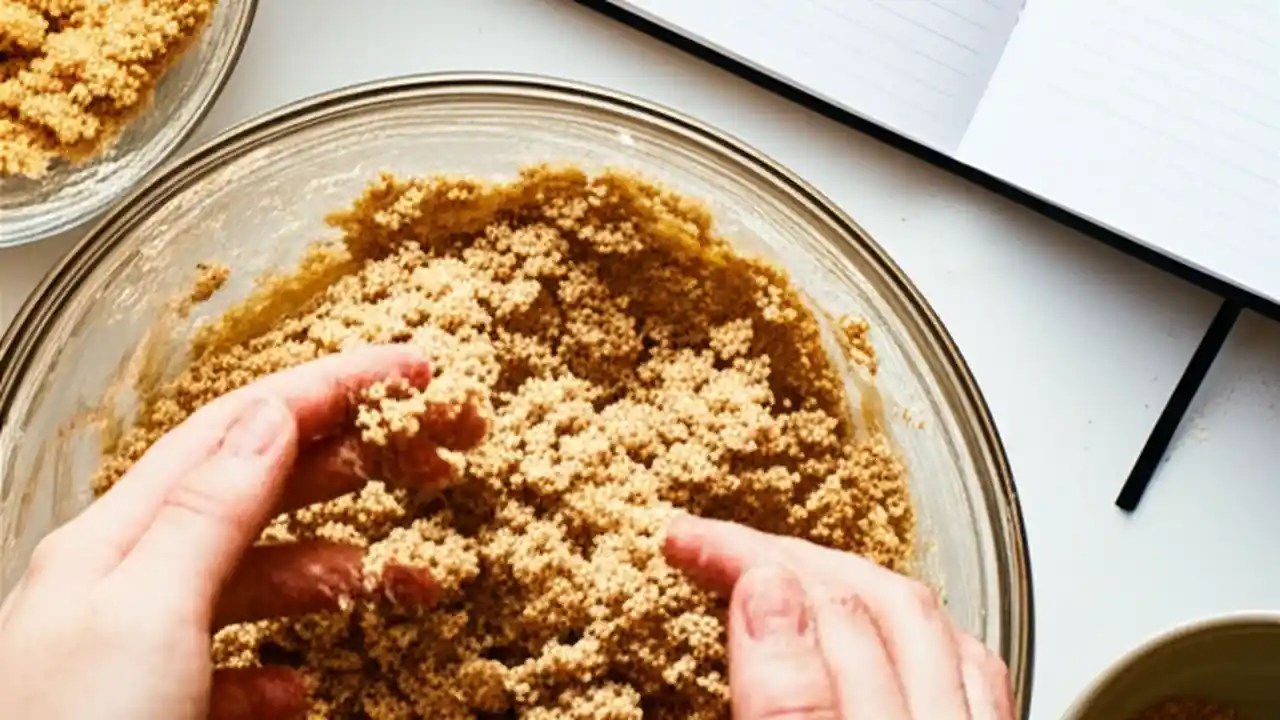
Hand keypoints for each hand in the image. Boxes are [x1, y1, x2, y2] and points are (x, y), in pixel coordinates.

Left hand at [0, 347, 463, 719]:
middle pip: (253, 491)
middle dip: (345, 465)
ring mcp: (136, 646)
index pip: (239, 427)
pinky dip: (277, 667)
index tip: (412, 367)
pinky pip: (230, 666)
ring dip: (327, 571)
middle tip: (429, 453)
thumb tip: (273, 416)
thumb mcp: (147, 612)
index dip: (331, 388)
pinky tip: (299, 689)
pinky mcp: (153, 710)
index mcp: (117, 536)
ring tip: (392, 580)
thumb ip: (212, 511)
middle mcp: (125, 577)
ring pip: (251, 579)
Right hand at [665, 515, 1015, 719]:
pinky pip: (978, 666)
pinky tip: (886, 615)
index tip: (691, 544)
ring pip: (924, 625)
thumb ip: (774, 708)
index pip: (789, 680)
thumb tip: (762, 601)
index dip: (737, 578)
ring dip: (847, 574)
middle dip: (782, 557)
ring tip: (787, 563)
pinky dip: (922, 621)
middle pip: (865, 621)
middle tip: (715, 541)